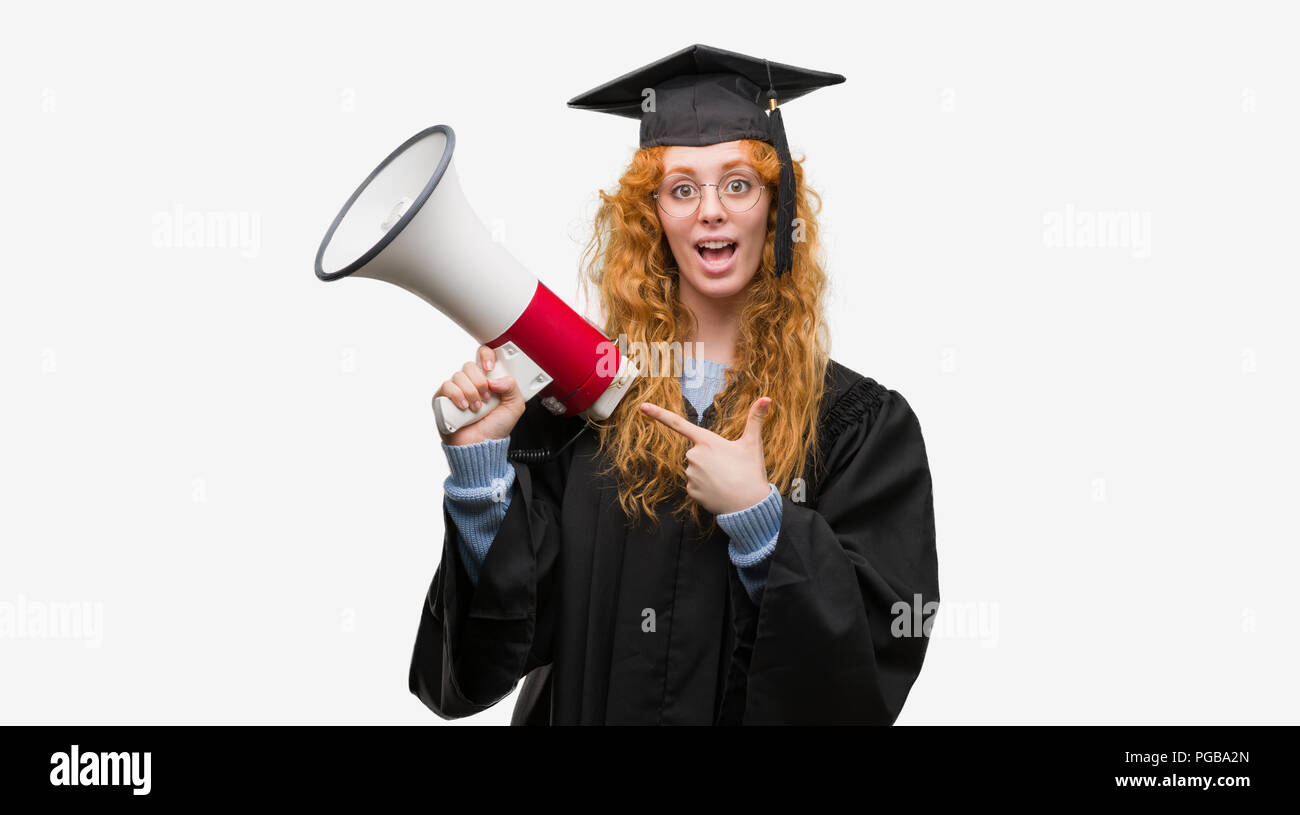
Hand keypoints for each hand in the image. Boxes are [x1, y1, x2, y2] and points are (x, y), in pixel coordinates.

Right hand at [435, 345, 526, 445]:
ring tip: (476, 408)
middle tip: (486, 398)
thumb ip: (512, 387)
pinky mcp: (442, 398)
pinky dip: (457, 396)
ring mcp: (456, 389)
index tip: (490, 368)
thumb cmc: (495, 427)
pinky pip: (447, 386)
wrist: (480, 445)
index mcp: (487, 379)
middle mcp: (470, 382)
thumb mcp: (514, 406)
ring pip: (459, 376)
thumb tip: (495, 379)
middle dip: (480, 382)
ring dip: (471, 393)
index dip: (486, 356)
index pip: (483, 355)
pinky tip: (464, 407)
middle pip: (470, 365)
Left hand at [639, 396, 772, 515]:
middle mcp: (694, 456)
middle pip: (696, 452)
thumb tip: (767, 398)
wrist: (749, 506)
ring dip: (708, 473)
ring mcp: (690, 475)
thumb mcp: (752, 444)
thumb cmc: (750, 472)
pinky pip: (695, 486)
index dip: (658, 414)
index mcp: (706, 441)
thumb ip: (755, 419)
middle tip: (729, 467)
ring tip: (726, 480)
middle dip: (709, 458)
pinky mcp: (690, 492)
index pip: (678, 423)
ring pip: (695, 470)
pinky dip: (705, 488)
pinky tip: (719, 491)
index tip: (643, 407)